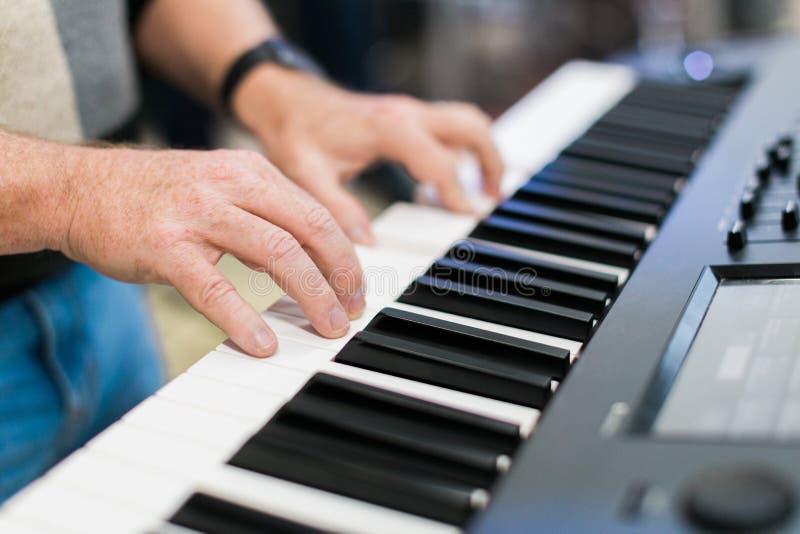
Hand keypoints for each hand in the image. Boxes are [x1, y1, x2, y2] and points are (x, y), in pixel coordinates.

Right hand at [56, 147, 364, 356]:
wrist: (78, 188)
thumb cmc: (154, 195)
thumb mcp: (217, 187)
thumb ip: (261, 217)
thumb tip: (304, 262)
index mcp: (249, 170)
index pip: (316, 213)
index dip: (345, 255)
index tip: (356, 288)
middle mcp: (230, 184)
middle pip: (309, 229)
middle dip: (341, 274)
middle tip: (352, 311)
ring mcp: (198, 214)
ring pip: (277, 254)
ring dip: (312, 295)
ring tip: (327, 328)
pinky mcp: (165, 247)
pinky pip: (216, 290)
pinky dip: (245, 320)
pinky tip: (263, 344)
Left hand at [232, 65, 503, 244]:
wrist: (286, 100)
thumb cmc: (296, 132)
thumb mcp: (308, 174)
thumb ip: (338, 210)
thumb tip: (367, 244)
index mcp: (389, 128)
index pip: (440, 161)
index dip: (457, 193)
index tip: (467, 218)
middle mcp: (407, 114)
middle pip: (471, 127)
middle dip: (490, 162)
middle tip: (491, 199)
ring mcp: (410, 112)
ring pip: (467, 122)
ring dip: (483, 152)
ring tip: (483, 191)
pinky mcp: (407, 116)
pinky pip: (450, 127)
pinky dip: (464, 149)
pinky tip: (451, 179)